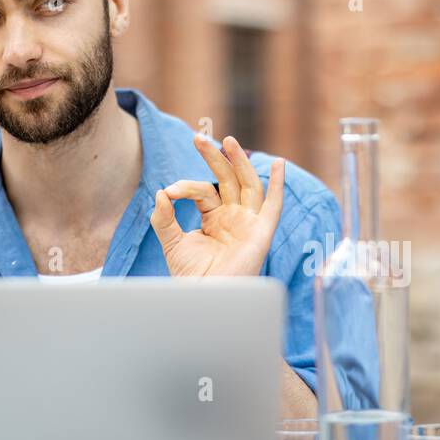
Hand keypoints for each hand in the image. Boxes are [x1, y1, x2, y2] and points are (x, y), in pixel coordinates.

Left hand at [150, 135, 284, 277]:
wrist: (203, 301)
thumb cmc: (191, 278)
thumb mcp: (172, 243)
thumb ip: (164, 218)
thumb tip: (160, 193)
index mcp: (215, 219)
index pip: (204, 191)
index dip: (186, 187)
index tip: (169, 192)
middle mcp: (234, 217)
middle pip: (228, 179)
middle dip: (215, 158)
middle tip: (198, 138)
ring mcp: (248, 224)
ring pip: (248, 185)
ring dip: (239, 162)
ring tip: (227, 140)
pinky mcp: (260, 234)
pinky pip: (273, 207)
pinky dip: (278, 186)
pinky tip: (279, 164)